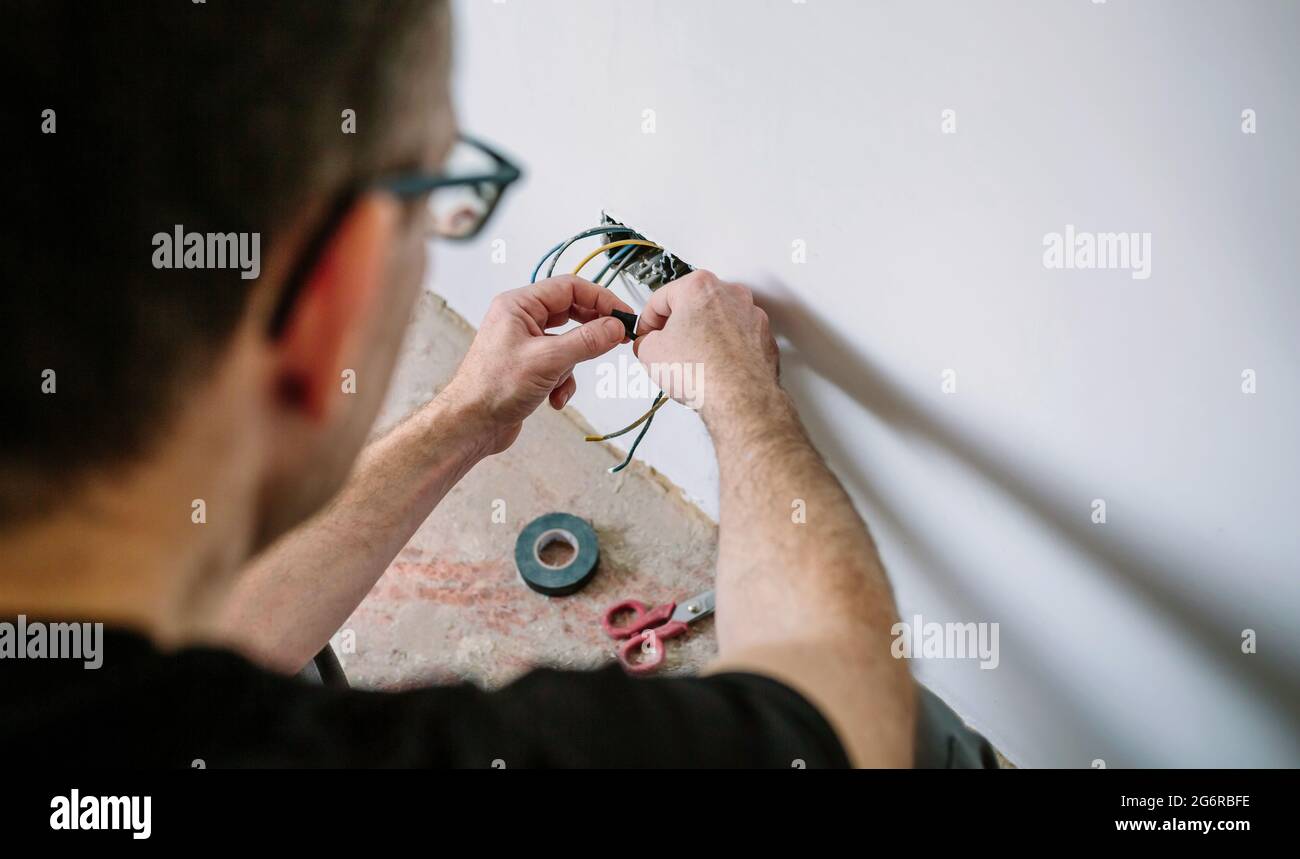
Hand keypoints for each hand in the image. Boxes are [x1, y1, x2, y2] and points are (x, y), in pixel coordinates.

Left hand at [444, 276, 633, 453]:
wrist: (471, 425)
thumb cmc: (492, 388)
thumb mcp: (548, 360)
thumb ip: (587, 340)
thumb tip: (615, 327)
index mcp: (518, 305)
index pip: (569, 288)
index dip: (600, 299)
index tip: (622, 315)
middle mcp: (521, 320)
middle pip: (570, 313)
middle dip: (591, 332)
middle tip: (615, 339)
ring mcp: (525, 343)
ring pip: (568, 343)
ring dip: (572, 366)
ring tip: (563, 380)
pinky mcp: (529, 366)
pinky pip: (559, 365)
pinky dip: (563, 382)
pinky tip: (554, 397)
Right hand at [633, 270, 778, 421]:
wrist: (740, 399)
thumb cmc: (704, 372)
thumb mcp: (650, 353)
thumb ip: (644, 341)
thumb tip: (648, 344)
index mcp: (700, 287)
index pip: (661, 298)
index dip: (647, 320)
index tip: (646, 334)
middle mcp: (730, 295)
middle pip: (692, 306)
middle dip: (677, 326)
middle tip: (666, 348)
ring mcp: (751, 315)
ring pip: (717, 321)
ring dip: (702, 336)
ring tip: (691, 362)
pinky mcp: (764, 338)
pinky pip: (737, 339)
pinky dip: (725, 349)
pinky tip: (714, 368)